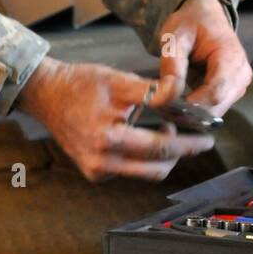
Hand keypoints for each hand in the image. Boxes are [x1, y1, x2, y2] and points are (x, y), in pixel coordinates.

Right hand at [15, 56, 214, 183]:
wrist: (46, 94)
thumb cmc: (81, 84)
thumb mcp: (119, 80)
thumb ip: (153, 91)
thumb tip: (181, 92)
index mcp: (108, 139)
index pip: (160, 148)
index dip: (188, 144)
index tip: (206, 139)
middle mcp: (101, 162)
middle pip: (156, 168)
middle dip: (180, 153)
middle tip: (195, 138)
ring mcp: (96, 171)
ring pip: (144, 172)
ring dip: (162, 156)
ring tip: (166, 131)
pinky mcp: (93, 172)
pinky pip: (128, 170)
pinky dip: (142, 157)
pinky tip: (143, 137)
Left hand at [157, 0, 252, 116]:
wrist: (205, 16)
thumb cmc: (191, 23)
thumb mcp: (174, 38)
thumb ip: (172, 66)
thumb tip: (166, 97)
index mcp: (231, 58)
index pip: (215, 94)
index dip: (190, 105)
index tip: (165, 105)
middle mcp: (241, 76)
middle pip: (215, 108)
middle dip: (187, 112)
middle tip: (160, 106)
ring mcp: (238, 86)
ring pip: (213, 113)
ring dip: (190, 113)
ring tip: (166, 102)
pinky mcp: (231, 92)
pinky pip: (212, 109)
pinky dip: (194, 110)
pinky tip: (177, 101)